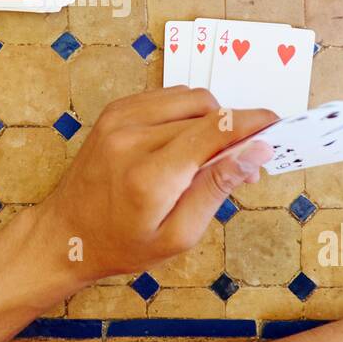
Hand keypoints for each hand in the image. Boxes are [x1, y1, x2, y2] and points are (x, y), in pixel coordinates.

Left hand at [32, 87, 276, 281]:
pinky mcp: (114, 110)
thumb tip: (256, 151)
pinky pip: (167, 97)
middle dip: (232, 129)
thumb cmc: (124, 244)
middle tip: (240, 160)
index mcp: (150, 175)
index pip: (214, 130)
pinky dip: (184, 113)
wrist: (66, 233)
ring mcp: (119, 118)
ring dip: (209, 118)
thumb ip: (217, 189)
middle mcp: (132, 136)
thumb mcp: (178, 235)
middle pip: (206, 111)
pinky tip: (181, 142)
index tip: (276, 126)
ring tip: (207, 154)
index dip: (252, 124)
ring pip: (189, 97)